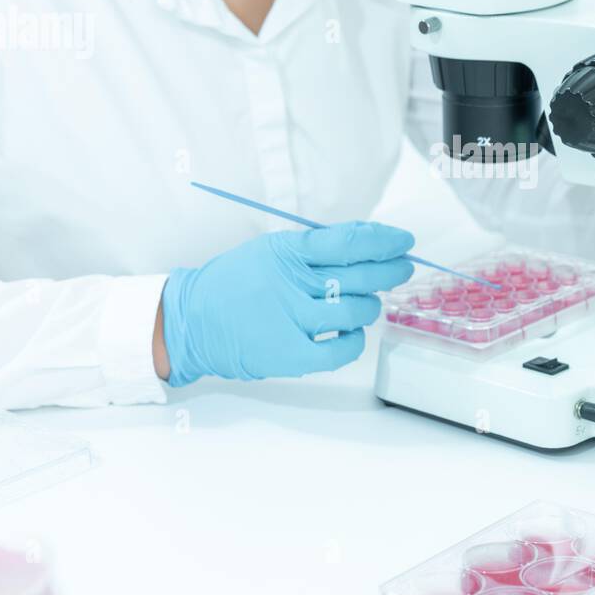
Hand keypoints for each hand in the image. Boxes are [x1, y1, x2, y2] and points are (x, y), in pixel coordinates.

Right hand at [160, 222, 415, 385]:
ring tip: (367, 303)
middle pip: (361, 275)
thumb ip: (315, 246)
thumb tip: (368, 240)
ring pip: (357, 310)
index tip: (403, 241)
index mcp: (287, 251)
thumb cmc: (235, 283)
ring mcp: (293, 320)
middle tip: (403, 268)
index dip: (384, 241)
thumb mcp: (270, 250)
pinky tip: (351, 332)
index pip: (349, 242)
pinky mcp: (292, 354)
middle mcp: (292, 283)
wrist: (191, 321)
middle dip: (392, 270)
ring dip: (371, 305)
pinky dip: (355, 340)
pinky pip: (343, 349)